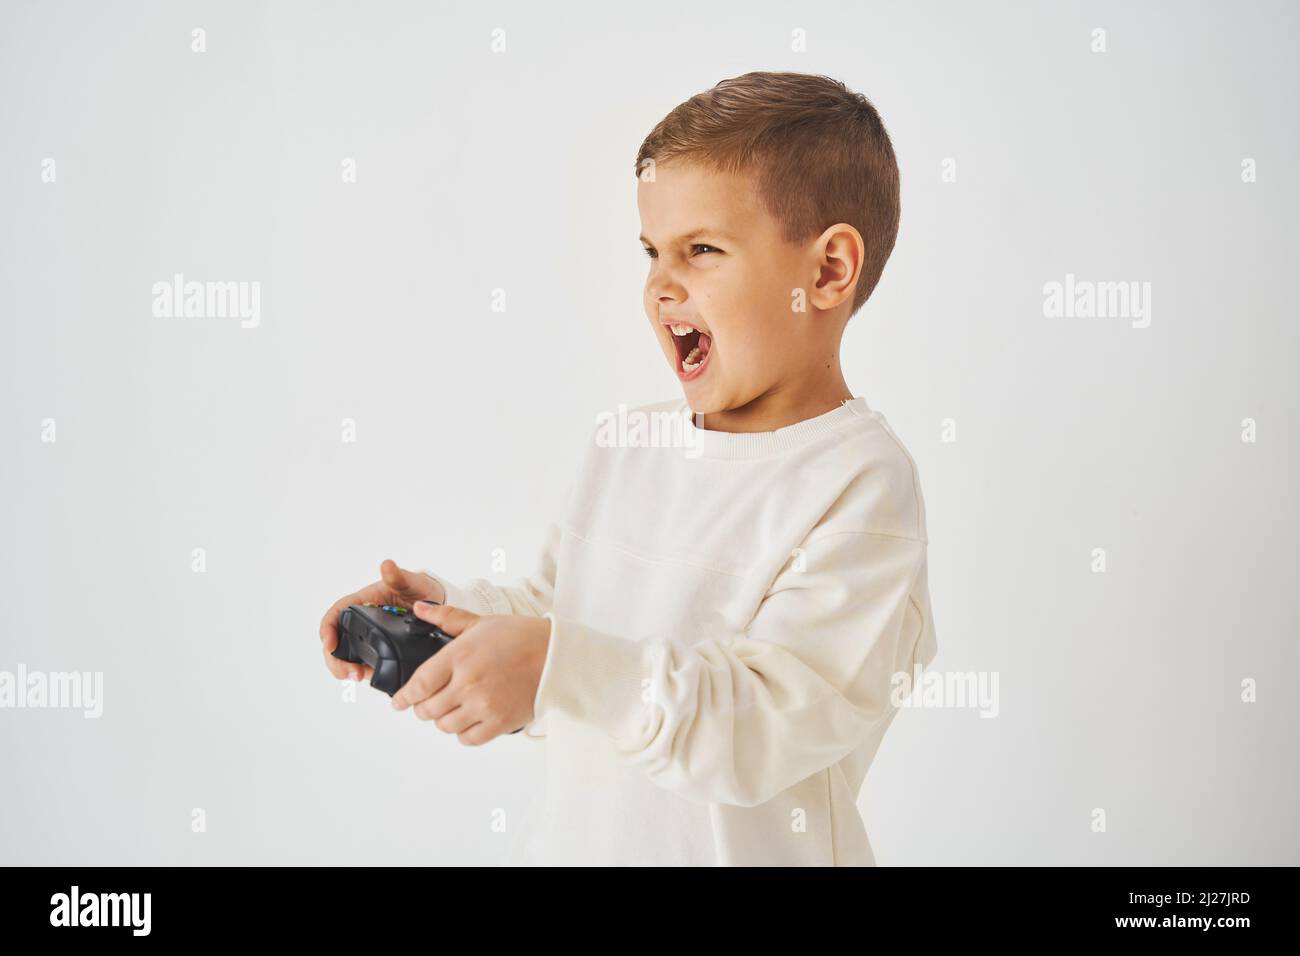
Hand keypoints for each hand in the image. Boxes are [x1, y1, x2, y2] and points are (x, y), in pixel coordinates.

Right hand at [319, 560, 445, 681]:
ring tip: (359, 677)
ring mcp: (368, 637)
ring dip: (347, 669)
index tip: (330, 645)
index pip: (335, 616)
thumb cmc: (419, 588)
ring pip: (347, 656)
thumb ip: (398, 576)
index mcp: (361, 603)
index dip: (327, 630)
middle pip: (336, 642)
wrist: (436, 603)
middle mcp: (360, 621)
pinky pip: (364, 663)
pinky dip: (363, 671)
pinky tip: (370, 677)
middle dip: (336, 660)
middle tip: (349, 673)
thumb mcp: (411, 582)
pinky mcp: (378, 649)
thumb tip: (387, 565)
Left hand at [391, 603, 550, 745]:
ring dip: (444, 720)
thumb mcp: (481, 623)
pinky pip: (468, 738)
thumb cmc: (521, 637)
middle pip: (428, 709)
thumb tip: (420, 609)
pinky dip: (463, 732)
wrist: (556, 656)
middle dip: (423, 708)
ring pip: (445, 726)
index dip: (404, 697)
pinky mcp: (499, 723)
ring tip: (452, 709)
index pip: (419, 684)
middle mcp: (468, 684)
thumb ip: (447, 617)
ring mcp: (483, 706)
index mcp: (460, 656)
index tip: (398, 702)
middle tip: (428, 703)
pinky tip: (468, 720)